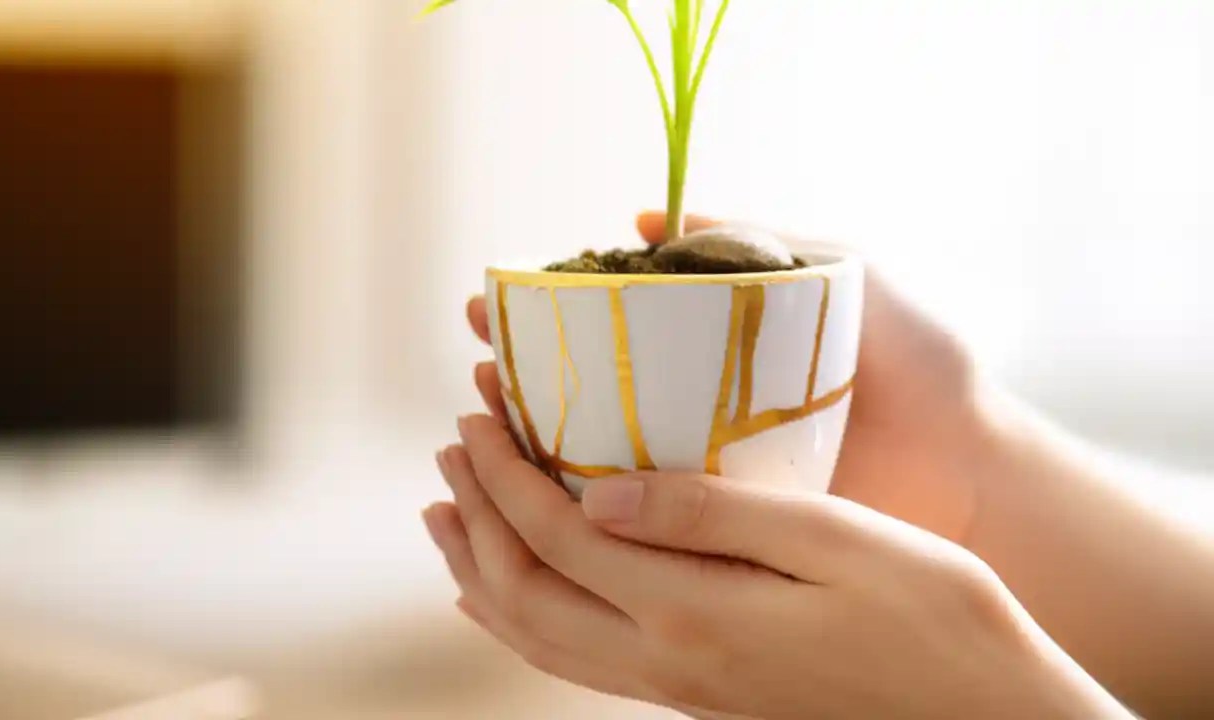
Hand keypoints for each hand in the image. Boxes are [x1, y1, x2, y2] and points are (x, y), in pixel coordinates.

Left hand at [425, 415, 1127, 718]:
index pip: (558, 535)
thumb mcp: (831, 540)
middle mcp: (667, 662)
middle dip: (475, 515)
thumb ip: (708, 513)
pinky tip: (512, 596)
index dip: (505, 472)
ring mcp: (676, 687)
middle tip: (452, 445)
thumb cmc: (932, 613)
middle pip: (524, 591)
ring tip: (446, 516)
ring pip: (538, 636)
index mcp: (694, 613)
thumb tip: (596, 487)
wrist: (985, 716)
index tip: (478, 413)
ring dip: (480, 570)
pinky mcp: (695, 692)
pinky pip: (574, 662)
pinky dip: (523, 621)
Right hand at [466, 212, 985, 545]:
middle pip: (583, 394)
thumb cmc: (920, 364)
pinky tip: (526, 497)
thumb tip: (650, 213)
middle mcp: (695, 415)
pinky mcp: (720, 535)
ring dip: (527, 442)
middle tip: (473, 361)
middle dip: (516, 376)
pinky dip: (577, 511)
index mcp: (713, 355)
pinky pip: (637, 523)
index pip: (607, 330)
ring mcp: (703, 478)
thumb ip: (756, 236)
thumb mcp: (845, 270)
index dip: (543, 317)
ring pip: (592, 460)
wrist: (975, 465)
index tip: (494, 303)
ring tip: (480, 420)